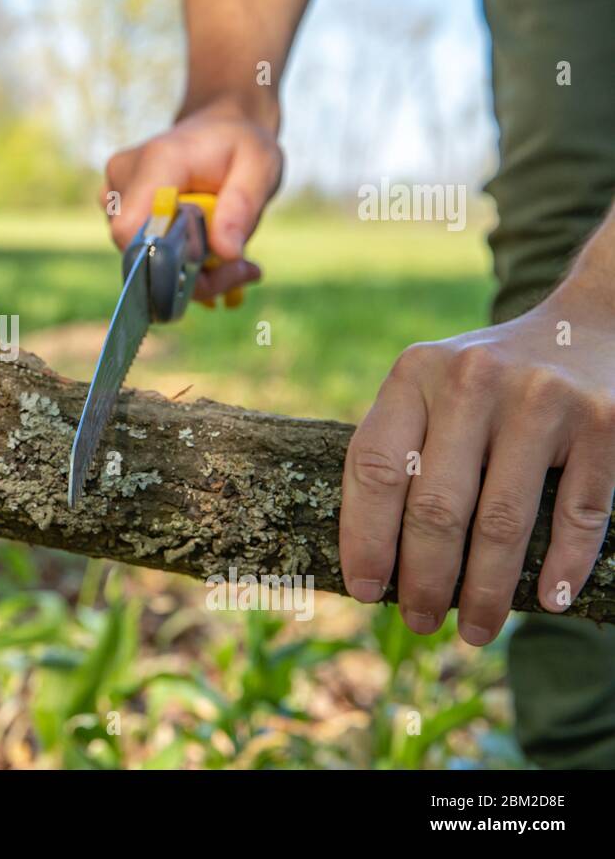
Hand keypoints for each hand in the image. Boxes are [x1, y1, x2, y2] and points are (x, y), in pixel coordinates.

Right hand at [101, 96, 282, 301]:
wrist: (219, 130)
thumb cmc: (240, 145)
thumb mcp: (261, 166)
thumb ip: (244, 206)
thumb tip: (227, 253)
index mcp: (158, 160)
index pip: (130, 228)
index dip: (165, 262)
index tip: (223, 263)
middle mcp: (124, 176)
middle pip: (139, 252)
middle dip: (191, 273)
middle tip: (241, 266)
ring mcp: (114, 194)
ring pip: (141, 259)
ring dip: (188, 270)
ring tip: (227, 250)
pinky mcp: (117, 211)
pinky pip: (141, 253)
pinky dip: (177, 263)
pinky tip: (206, 247)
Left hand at [340, 293, 614, 645]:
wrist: (588, 326)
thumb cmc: (485, 382)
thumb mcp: (429, 390)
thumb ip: (398, 450)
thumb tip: (369, 559)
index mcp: (415, 373)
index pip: (375, 469)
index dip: (365, 538)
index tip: (365, 591)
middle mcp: (473, 380)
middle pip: (436, 506)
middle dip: (424, 579)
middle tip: (420, 622)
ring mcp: (543, 399)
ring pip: (503, 521)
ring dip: (486, 591)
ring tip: (474, 631)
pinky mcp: (605, 424)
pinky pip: (577, 514)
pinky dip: (560, 566)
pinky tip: (545, 601)